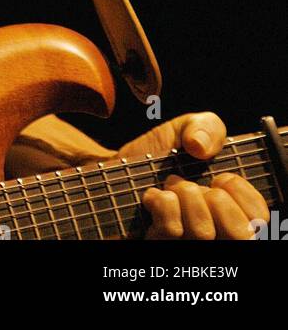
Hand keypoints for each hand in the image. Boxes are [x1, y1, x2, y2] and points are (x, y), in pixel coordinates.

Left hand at [117, 113, 269, 239]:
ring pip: (203, 230)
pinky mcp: (163, 247)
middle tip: (192, 185)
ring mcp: (190, 245)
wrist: (115, 171)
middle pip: (240, 232)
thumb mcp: (186, 130)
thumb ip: (206, 127)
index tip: (218, 177)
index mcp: (233, 210)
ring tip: (170, 188)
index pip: (260, 217)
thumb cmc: (157, 156)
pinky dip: (161, 203)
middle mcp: (217, 234)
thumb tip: (200, 146)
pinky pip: (172, 230)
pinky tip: (154, 198)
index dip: (240, 191)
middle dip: (213, 198)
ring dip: (182, 195)